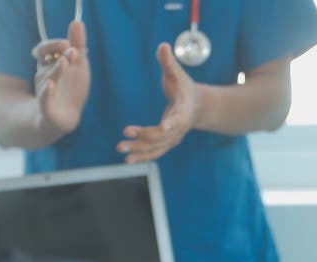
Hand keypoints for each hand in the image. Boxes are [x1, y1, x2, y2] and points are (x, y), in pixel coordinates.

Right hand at [33, 21, 90, 137]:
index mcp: (49, 65)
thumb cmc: (70, 90)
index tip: (68, 43)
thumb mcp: (77, 65)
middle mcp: (44, 77)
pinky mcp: (47, 109)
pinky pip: (44, 100)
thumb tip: (77, 22)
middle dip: (56, 54)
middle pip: (46, 62)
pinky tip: (50, 85)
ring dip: (57, 70)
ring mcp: (44, 93)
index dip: (53, 45)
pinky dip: (46, 92)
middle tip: (70, 48)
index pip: (44, 50)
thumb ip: (78, 45)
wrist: (65, 120)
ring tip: (65, 62)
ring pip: (47, 79)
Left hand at [117, 43, 198, 162]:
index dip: (171, 124)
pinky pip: (153, 153)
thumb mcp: (177, 74)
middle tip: (124, 135)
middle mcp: (178, 129)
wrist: (196, 106)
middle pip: (161, 137)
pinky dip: (141, 157)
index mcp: (183, 111)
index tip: (163, 128)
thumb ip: (169, 62)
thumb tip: (162, 45)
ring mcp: (172, 139)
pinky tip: (127, 160)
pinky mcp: (165, 144)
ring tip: (121, 149)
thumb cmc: (183, 87)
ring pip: (156, 148)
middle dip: (143, 137)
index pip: (177, 119)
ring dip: (138, 150)